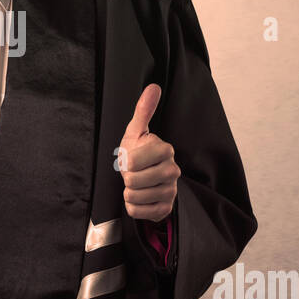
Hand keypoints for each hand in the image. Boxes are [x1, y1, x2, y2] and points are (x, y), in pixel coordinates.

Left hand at [117, 83, 179, 222]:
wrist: (145, 178)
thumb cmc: (139, 153)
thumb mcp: (136, 131)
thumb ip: (143, 110)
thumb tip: (153, 87)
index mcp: (165, 150)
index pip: (133, 161)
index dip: (125, 161)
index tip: (129, 158)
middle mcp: (173, 171)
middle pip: (133, 180)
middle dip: (126, 177)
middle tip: (132, 173)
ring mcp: (171, 191)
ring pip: (135, 197)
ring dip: (129, 192)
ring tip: (136, 184)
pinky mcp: (166, 209)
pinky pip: (137, 211)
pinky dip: (132, 206)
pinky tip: (139, 197)